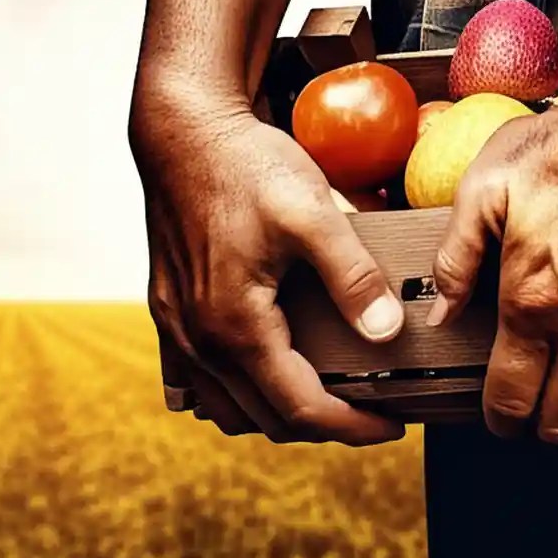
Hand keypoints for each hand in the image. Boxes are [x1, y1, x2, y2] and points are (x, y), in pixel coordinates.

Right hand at [131, 87, 405, 445]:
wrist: (182, 131)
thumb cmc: (243, 166)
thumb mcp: (311, 214)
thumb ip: (351, 276)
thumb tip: (385, 332)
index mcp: (236, 323)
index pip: (301, 408)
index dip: (352, 426)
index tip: (391, 425)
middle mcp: (199, 336)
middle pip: (265, 417)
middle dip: (322, 425)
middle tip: (368, 410)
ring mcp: (177, 325)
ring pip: (224, 407)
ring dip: (272, 413)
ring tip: (318, 395)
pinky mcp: (167, 308)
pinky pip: (189, 380)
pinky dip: (223, 394)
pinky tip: (247, 380)